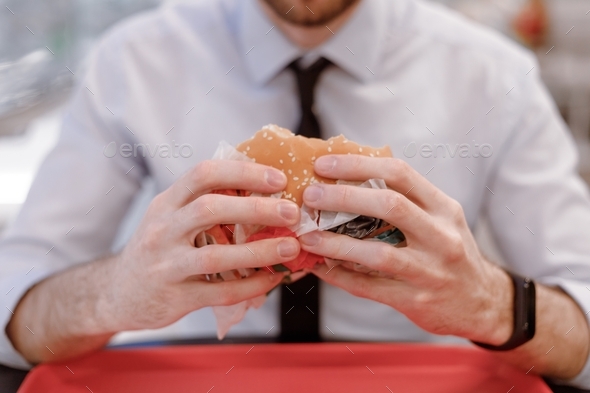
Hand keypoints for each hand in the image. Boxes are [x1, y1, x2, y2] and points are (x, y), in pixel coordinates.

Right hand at [95, 160, 299, 332]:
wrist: (118, 293)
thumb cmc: (158, 248)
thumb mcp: (170, 217)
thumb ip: (204, 201)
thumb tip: (263, 188)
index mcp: (166, 203)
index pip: (203, 174)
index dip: (243, 172)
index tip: (278, 178)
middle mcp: (162, 230)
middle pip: (209, 209)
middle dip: (256, 208)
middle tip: (292, 212)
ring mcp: (166, 265)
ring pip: (215, 255)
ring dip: (258, 251)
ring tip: (291, 248)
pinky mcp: (175, 297)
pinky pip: (219, 292)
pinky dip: (251, 286)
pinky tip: (273, 278)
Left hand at [299, 155, 512, 344]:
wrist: (482, 303)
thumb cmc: (450, 253)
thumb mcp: (440, 219)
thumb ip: (405, 200)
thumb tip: (346, 179)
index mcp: (443, 208)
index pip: (400, 173)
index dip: (358, 165)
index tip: (325, 164)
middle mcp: (441, 236)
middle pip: (390, 206)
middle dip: (343, 198)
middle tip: (311, 195)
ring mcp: (430, 270)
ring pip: (377, 253)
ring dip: (336, 244)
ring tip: (308, 237)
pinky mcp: (416, 300)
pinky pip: (370, 288)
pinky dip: (341, 277)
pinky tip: (320, 268)